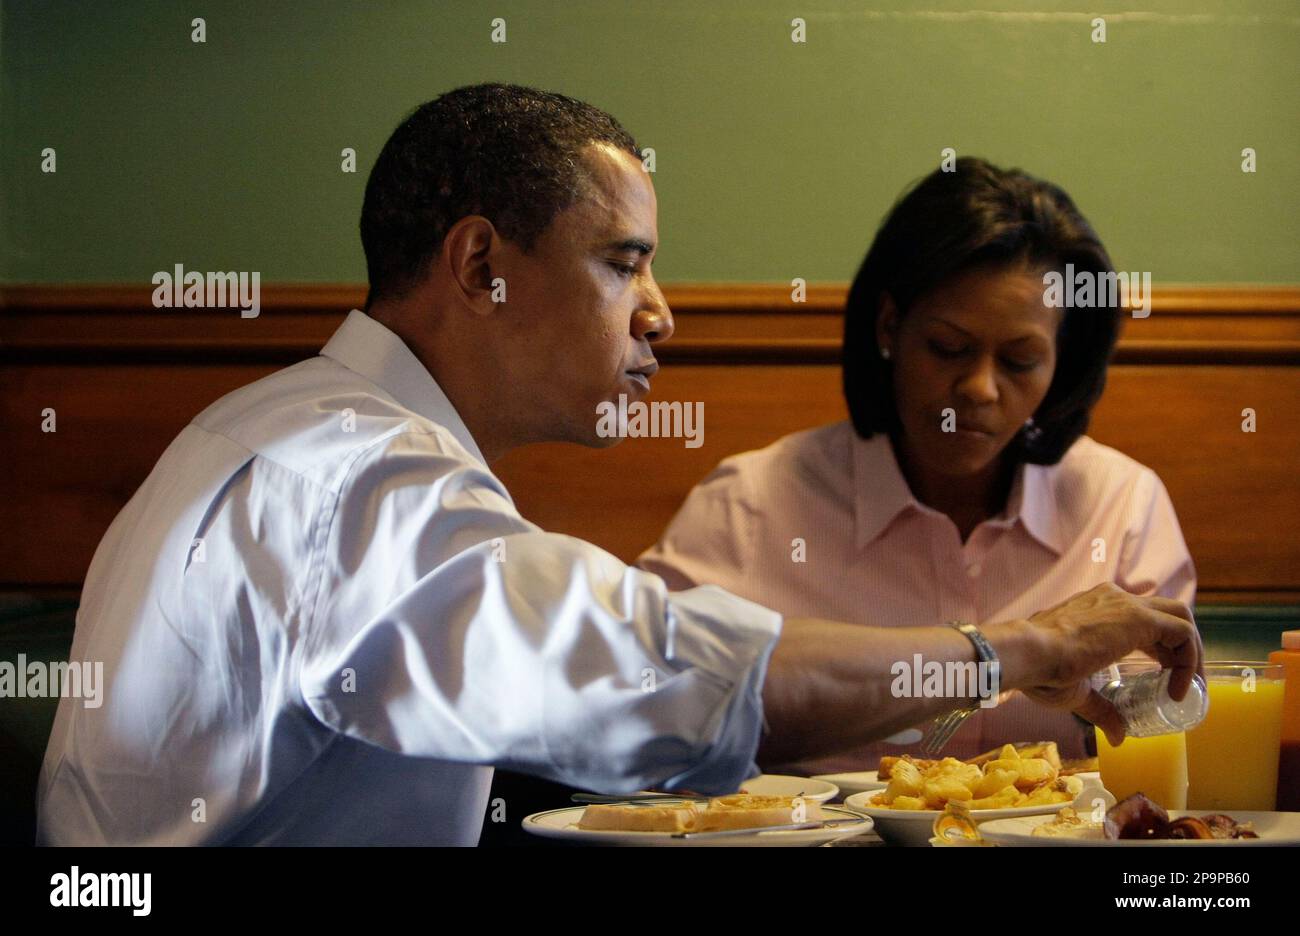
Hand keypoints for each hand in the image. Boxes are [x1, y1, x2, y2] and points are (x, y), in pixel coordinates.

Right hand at [1017, 583, 1202, 745]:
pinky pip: (1182, 634)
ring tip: (1186, 687)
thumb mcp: (1078, 691)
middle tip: (1179, 682)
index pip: (1141, 618)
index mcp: (1096, 608)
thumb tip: (1117, 737)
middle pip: (1166, 613)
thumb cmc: (1041, 670)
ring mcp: (1126, 604)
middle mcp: (1114, 598)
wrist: (1028, 654)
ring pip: (1179, 617)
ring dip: (1190, 652)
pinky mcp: (1138, 617)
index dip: (1159, 648)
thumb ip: (1102, 709)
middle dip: (1180, 647)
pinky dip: (1188, 662)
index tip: (1161, 679)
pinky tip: (1177, 690)